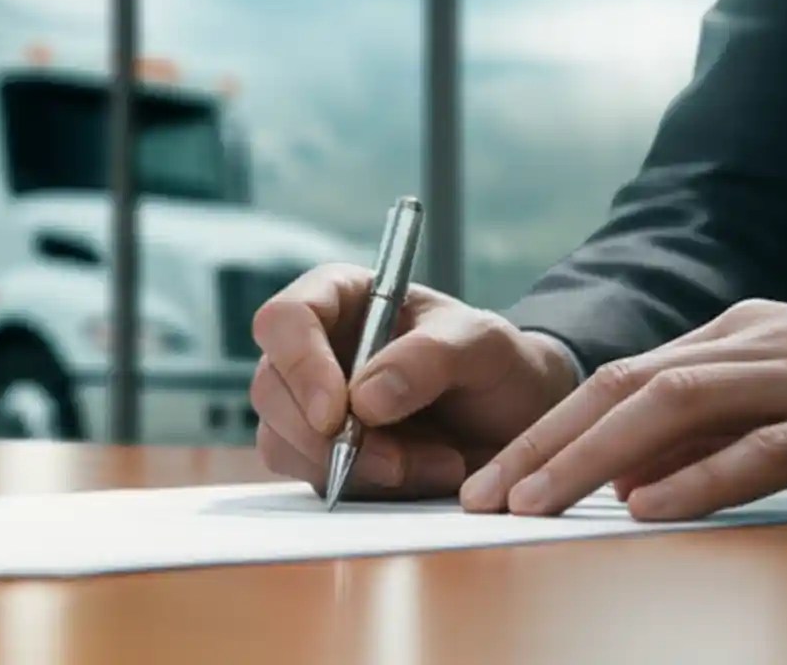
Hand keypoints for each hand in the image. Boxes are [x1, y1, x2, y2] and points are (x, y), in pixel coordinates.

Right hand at [249, 263, 577, 498]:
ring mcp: (309, 406)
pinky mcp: (319, 455)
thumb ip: (429, 357)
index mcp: (339, 298)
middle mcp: (313, 349)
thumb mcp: (483, 345)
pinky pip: (311, 478)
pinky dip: (363, 488)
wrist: (514, 422)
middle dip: (328, 437)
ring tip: (434, 464)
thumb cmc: (496, 365)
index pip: (284, 320)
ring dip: (354, 468)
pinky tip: (417, 475)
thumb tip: (363, 399)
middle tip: (397, 460)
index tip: (337, 413)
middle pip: (271, 390)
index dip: (300, 365)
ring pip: (282, 442)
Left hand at [460, 299, 786, 519]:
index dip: (545, 429)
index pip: (615, 379)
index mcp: (732, 337)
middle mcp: (757, 343)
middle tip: (484, 496)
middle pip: (626, 385)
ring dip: (594, 457)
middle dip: (544, 442)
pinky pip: (770, 445)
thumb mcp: (775, 399)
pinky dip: (703, 474)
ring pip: (677, 404)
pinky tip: (647, 506)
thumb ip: (706, 429)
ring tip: (535, 503)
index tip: (491, 479)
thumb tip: (622, 478)